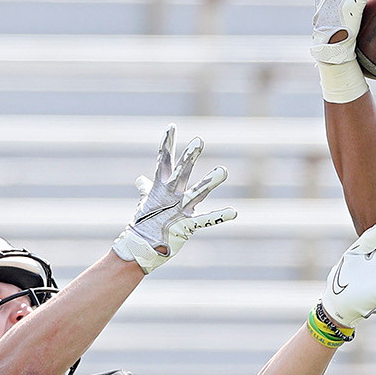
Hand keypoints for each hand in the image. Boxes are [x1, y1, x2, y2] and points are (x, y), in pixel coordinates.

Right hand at [112, 127, 235, 271]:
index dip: (167, 144)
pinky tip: (234, 212)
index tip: (172, 126)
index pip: (164, 161)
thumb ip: (147, 188)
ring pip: (197, 192)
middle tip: (199, 140)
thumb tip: (141, 180)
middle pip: (181, 172)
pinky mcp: (186, 225)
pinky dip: (219, 216)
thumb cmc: (145, 224)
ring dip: (210, 182)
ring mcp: (179, 209)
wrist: (141, 248)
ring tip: (223, 171)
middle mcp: (170, 195)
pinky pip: (206, 220)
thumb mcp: (145, 202)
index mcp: (160, 187)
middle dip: (189, 157)